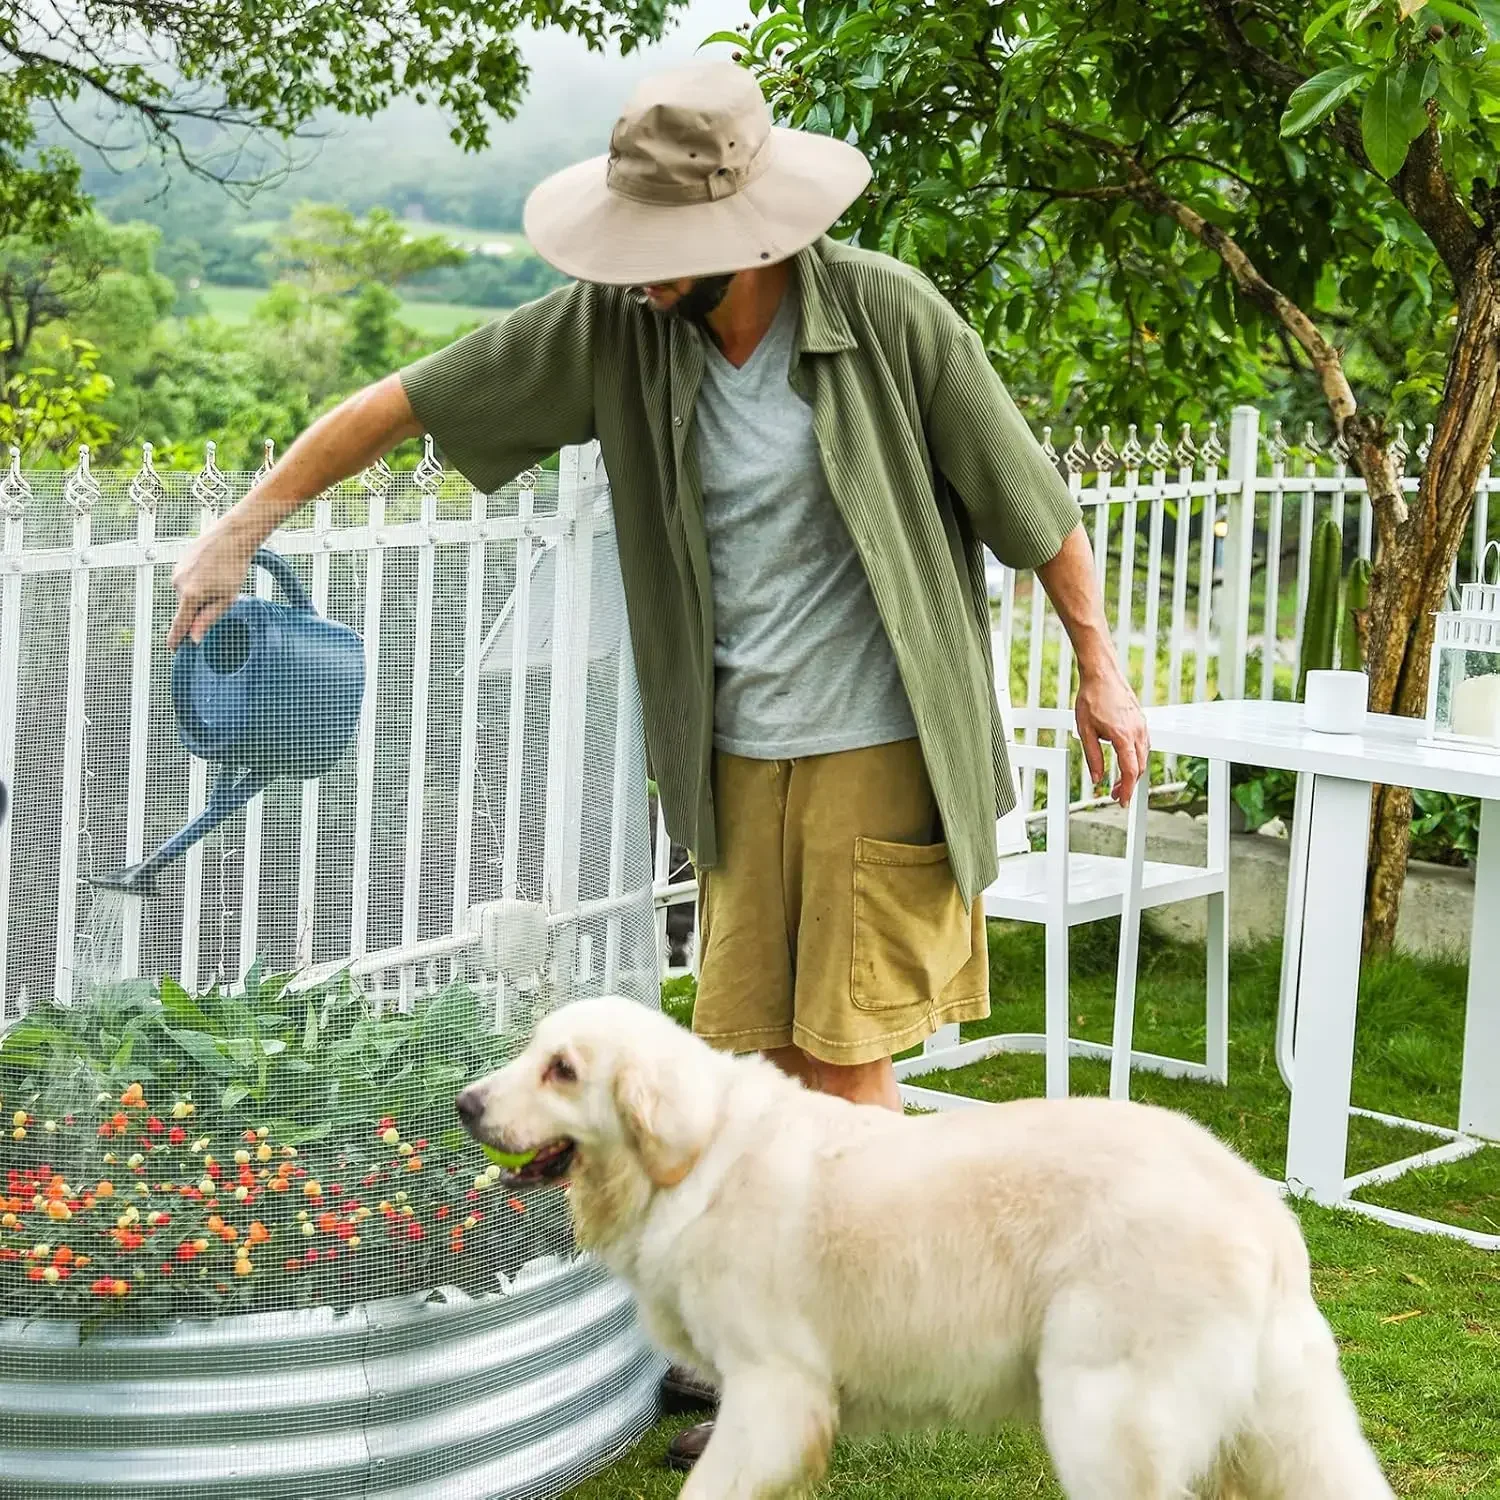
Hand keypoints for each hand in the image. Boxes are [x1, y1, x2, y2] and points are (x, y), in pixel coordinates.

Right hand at [167, 514, 258, 648]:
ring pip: (188, 593)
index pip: (179, 625)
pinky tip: (213, 571)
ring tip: (220, 579)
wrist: (232, 537)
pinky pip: (188, 580)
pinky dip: (199, 581)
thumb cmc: (233, 566)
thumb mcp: (226, 599)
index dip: (177, 639)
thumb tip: (194, 637)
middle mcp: (178, 584)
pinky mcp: (179, 563)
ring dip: (201, 593)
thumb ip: (208, 619)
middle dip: (200, 609)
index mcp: (190, 596)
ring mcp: (177, 572)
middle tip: (221, 596)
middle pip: (186, 608)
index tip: (174, 649)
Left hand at [1075, 667, 1149, 805]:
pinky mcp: (1141, 720)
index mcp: (1123, 735)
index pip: (1131, 770)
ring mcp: (1141, 725)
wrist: (1102, 673)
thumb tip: (1097, 779)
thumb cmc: (1091, 698)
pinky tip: (1126, 761)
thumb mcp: (1085, 731)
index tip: (1122, 802)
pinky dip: (1136, 758)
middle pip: (1139, 766)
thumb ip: (1093, 757)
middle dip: (1129, 784)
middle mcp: (1137, 731)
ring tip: (1119, 782)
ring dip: (1133, 772)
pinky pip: (1143, 745)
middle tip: (1115, 795)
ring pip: (1143, 756)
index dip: (1128, 789)